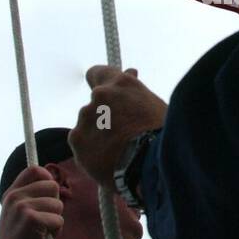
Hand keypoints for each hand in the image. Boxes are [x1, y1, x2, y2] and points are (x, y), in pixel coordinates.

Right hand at [0, 166, 64, 238]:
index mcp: (11, 193)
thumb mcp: (18, 215)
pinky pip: (59, 219)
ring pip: (58, 204)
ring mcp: (21, 207)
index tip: (49, 195)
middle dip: (55, 204)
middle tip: (43, 222)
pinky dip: (56, 232)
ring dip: (56, 220)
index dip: (48, 178)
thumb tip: (54, 183)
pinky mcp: (31, 219)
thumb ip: (31, 198)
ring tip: (41, 233)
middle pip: (52, 186)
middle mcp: (14, 197)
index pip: (34, 169)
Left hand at [69, 66, 167, 186]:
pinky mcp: (77, 140)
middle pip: (95, 106)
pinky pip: (81, 145)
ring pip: (88, 126)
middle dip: (104, 117)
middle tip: (122, 134)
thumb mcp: (154, 106)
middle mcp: (100, 96)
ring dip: (98, 135)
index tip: (106, 95)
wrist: (150, 165)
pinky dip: (91, 152)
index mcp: (121, 83)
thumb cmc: (161, 135)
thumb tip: (130, 73)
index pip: (97, 73)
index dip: (101, 84)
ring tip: (118, 152)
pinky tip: (108, 161)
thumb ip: (135, 91)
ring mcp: (85, 118)